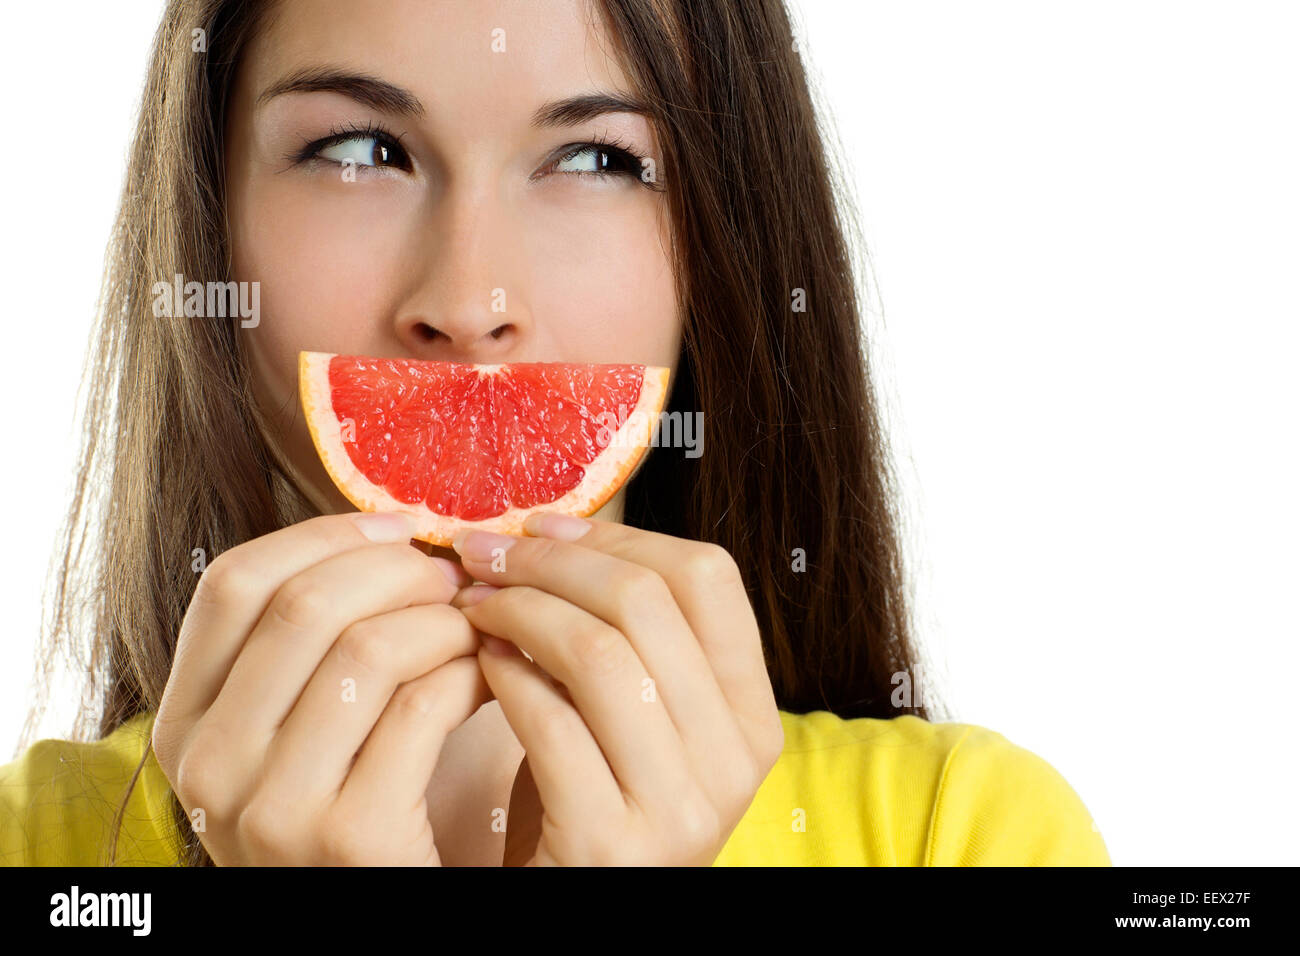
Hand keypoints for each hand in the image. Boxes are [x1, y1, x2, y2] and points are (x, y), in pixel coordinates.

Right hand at [152, 512, 490, 864]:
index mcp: (187, 723)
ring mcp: (271, 808)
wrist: (386, 920)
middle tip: (454, 578)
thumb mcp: (306, 731)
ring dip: (443, 621)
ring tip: (478, 630)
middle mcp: (210, 765)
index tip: (398, 525)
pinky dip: (471, 673)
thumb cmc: (365, 810)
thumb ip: (315, 647)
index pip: (233, 583)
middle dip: (398, 570)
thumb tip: (390, 533)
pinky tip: (491, 679)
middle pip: (304, 604)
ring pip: (367, 648)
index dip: (324, 535)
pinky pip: (421, 707)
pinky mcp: (348, 838)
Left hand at [450, 514, 784, 865]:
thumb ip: (625, 643)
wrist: (571, 913)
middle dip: (550, 563)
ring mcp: (682, 805)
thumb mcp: (634, 721)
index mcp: (750, 713)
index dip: (619, 538)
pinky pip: (552, 722)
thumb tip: (552, 532)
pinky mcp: (613, 844)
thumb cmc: (589, 807)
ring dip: (520, 610)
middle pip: (648, 602)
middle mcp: (735, 758)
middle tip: (483, 554)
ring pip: (600, 652)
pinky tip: (478, 661)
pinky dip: (504, 676)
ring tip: (473, 604)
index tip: (544, 527)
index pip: (708, 578)